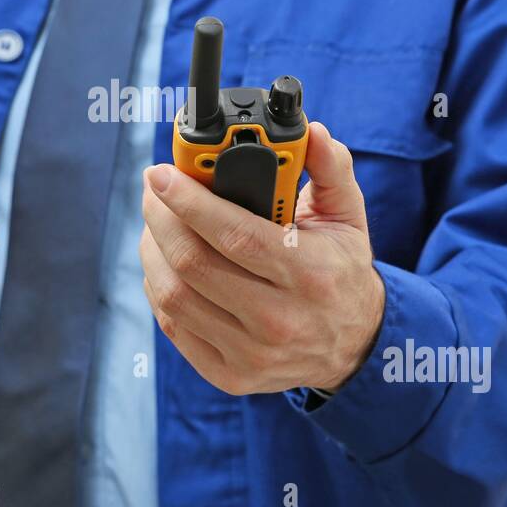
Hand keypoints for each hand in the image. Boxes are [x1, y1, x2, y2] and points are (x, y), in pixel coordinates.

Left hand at [139, 122, 384, 395]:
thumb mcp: (348, 216)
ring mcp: (251, 354)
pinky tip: (163, 260)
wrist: (354, 345)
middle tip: (153, 189)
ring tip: (155, 220)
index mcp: (310, 274)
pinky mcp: (229, 374)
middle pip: (193, 264)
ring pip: (174, 295)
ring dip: (151, 249)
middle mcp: (279, 320)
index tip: (161, 174)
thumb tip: (313, 132)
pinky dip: (157, 285)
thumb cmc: (341, 269)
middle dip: (161, 217)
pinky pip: (173, 324)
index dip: (189, 201)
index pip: (235, 235)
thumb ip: (332, 168)